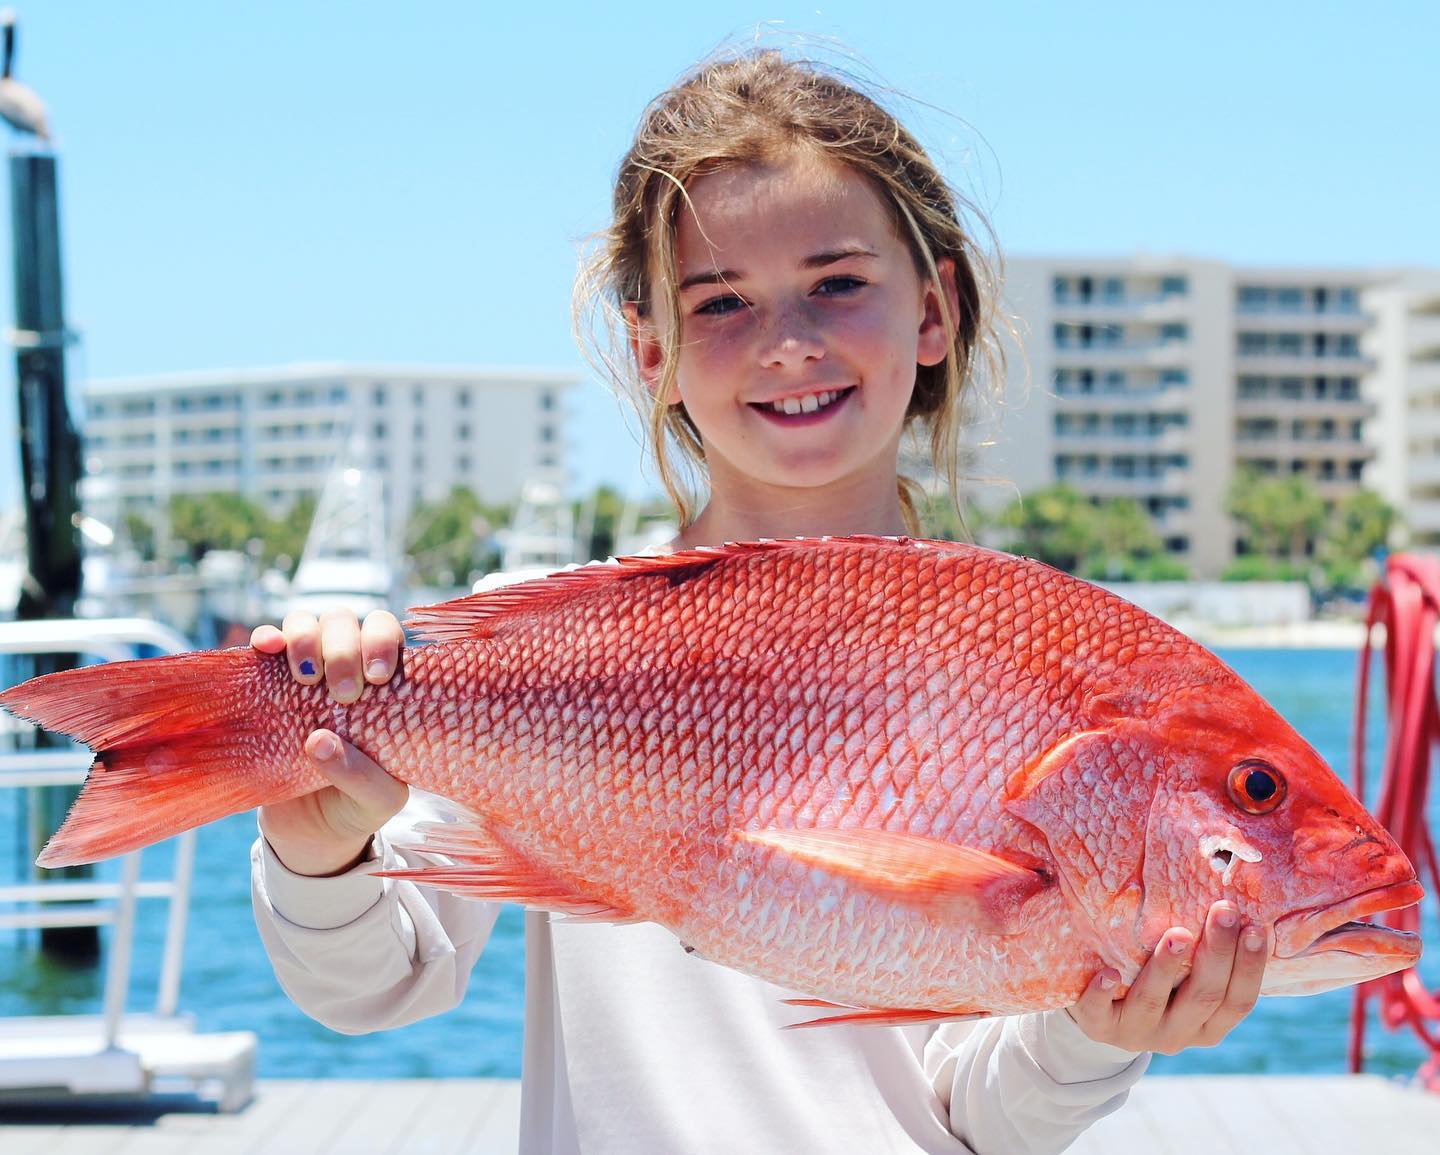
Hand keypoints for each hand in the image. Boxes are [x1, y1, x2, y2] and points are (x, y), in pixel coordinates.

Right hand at [252, 609, 408, 876]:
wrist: (311, 832)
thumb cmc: (358, 805)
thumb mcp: (377, 801)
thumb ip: (361, 776)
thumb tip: (319, 740)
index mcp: (385, 684)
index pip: (387, 635)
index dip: (382, 642)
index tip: (377, 677)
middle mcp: (346, 666)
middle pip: (345, 622)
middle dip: (344, 648)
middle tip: (343, 693)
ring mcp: (304, 671)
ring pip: (305, 622)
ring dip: (305, 638)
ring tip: (305, 679)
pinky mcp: (266, 684)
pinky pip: (263, 644)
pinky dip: (264, 637)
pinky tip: (265, 648)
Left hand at [1066, 900, 1266, 1054]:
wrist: (1104, 1017)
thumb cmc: (1158, 984)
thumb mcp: (1187, 980)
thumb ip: (1206, 953)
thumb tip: (1233, 894)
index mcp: (1208, 1026)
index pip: (1238, 1002)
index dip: (1250, 968)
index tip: (1256, 927)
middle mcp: (1178, 1035)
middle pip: (1203, 997)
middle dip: (1216, 954)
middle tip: (1223, 911)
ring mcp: (1137, 1032)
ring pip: (1153, 1002)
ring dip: (1166, 968)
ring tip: (1177, 934)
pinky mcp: (1099, 1026)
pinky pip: (1099, 1013)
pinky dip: (1102, 994)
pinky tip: (1108, 973)